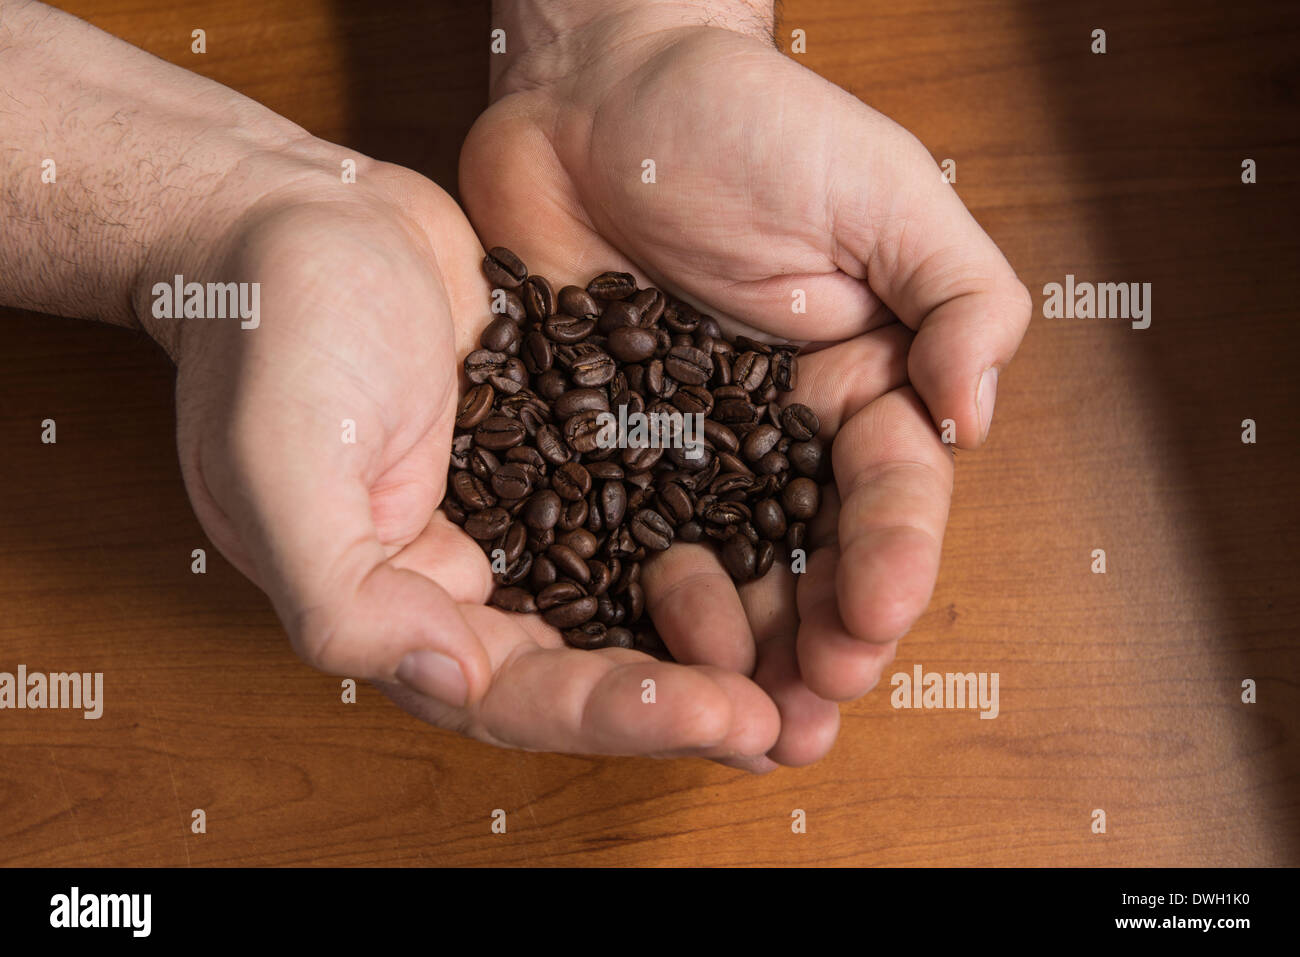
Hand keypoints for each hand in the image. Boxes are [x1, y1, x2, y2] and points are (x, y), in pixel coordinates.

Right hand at [156, 142, 779, 760]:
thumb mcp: (279, 470)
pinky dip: (714, 534)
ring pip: (634, 600)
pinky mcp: (567, 447)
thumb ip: (346, 594)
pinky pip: (648, 508)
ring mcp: (525, 514)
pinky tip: (791, 544)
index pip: (520, 694)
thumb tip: (450, 675)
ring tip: (817, 653)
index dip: (621, 714)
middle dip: (694, 696)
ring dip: (719, 636)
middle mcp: (472, 579)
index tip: (727, 712)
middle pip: (595, 666)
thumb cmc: (272, 336)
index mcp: (400, 607)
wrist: (299, 220)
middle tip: (799, 715)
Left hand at [460, 2, 1031, 766]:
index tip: (874, 617)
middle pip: (808, 561)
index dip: (889, 563)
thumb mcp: (882, 188)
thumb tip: (975, 417)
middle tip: (807, 712)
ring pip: (721, 574)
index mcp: (858, 382)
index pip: (889, 495)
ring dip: (735, 656)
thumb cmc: (742, 121)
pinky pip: (613, 542)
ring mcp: (684, 452)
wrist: (593, 94)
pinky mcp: (597, 452)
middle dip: (817, 641)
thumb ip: (955, 295)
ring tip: (738, 722)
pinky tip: (633, 663)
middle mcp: (775, 434)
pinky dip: (626, 607)